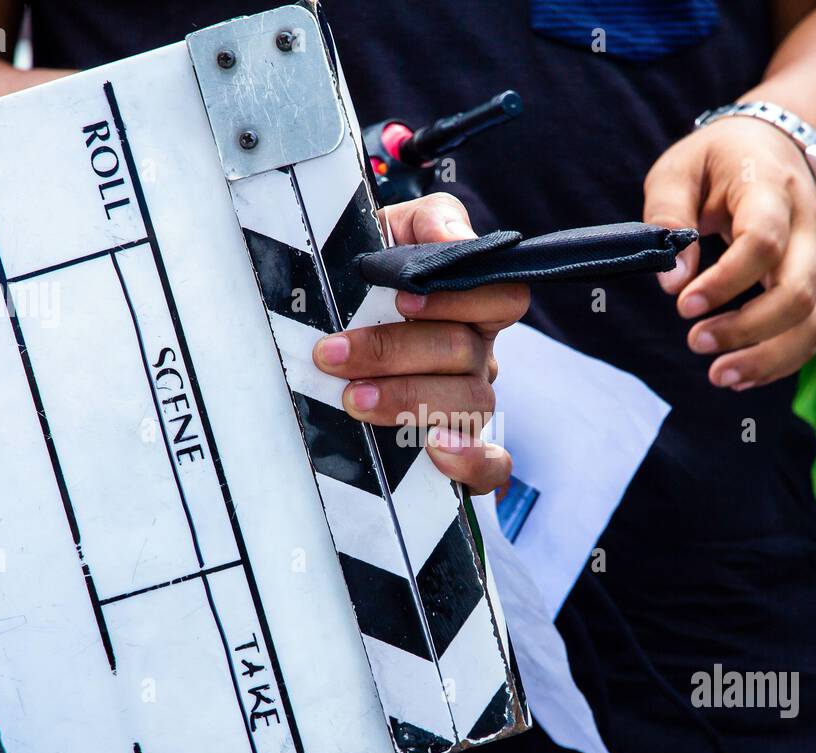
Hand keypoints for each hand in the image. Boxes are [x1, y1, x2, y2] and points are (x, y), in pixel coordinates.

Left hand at [312, 192, 528, 493]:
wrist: (314, 339)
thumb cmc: (359, 284)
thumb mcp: (387, 234)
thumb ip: (429, 221)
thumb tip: (456, 240)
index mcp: (471, 307)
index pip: (502, 297)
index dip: (459, 298)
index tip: (399, 299)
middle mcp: (477, 358)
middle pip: (468, 355)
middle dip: (396, 353)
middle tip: (333, 355)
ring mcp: (469, 409)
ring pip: (471, 405)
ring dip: (410, 401)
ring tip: (352, 400)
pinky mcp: (457, 458)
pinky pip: (490, 468)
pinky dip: (472, 462)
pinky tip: (435, 452)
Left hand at [644, 117, 815, 389]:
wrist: (773, 146)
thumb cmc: (717, 161)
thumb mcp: (677, 171)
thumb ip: (667, 217)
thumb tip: (671, 281)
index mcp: (772, 188)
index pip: (763, 242)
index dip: (725, 282)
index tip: (683, 305)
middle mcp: (810, 224)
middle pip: (798, 290)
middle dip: (747, 329)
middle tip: (695, 342)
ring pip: (815, 320)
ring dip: (768, 357)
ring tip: (718, 375)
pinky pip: (813, 331)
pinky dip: (780, 361)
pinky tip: (741, 376)